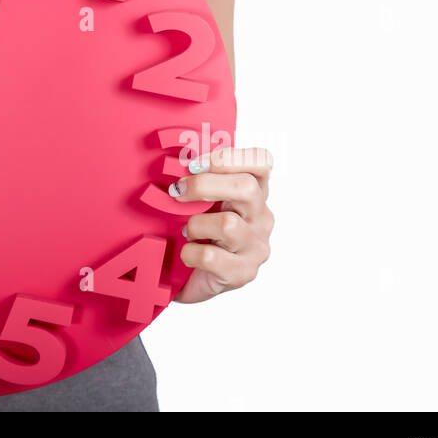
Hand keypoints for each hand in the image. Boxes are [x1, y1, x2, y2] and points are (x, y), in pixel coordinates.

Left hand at [168, 146, 274, 303]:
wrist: (195, 280)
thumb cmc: (200, 234)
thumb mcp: (203, 202)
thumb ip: (199, 180)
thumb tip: (176, 161)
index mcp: (254, 193)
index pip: (261, 161)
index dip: (228, 157)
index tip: (195, 163)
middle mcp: (261, 218)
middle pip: (246, 187)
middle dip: (204, 185)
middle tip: (178, 191)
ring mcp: (256, 247)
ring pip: (228, 223)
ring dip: (196, 224)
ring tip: (187, 231)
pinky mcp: (243, 272)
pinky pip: (211, 256)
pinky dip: (190, 253)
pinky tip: (188, 254)